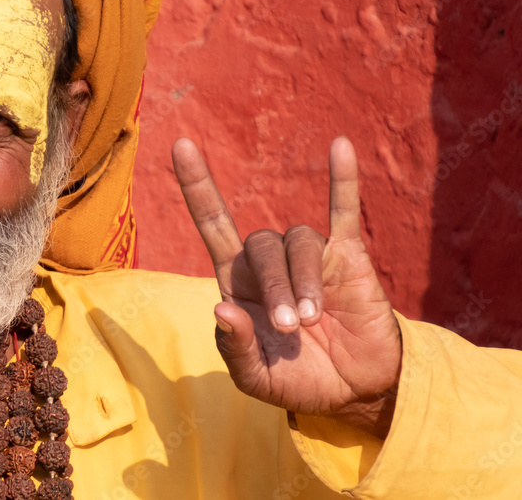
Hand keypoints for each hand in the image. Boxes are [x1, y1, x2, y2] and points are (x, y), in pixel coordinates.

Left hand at [172, 136, 401, 438]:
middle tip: (291, 328)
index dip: (198, 187)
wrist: (354, 391)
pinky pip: (343, 211)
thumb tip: (222, 309)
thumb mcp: (255, 378)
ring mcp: (309, 256)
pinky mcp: (348, 257)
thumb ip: (236, 349)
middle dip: (275, 286)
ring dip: (304, 280)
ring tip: (312, 319)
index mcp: (239, 282)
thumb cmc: (295, 379)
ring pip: (299, 240)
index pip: (213, 224)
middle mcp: (270, 263)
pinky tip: (340, 147)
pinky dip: (341, 181)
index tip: (181, 145)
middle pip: (261, 245)